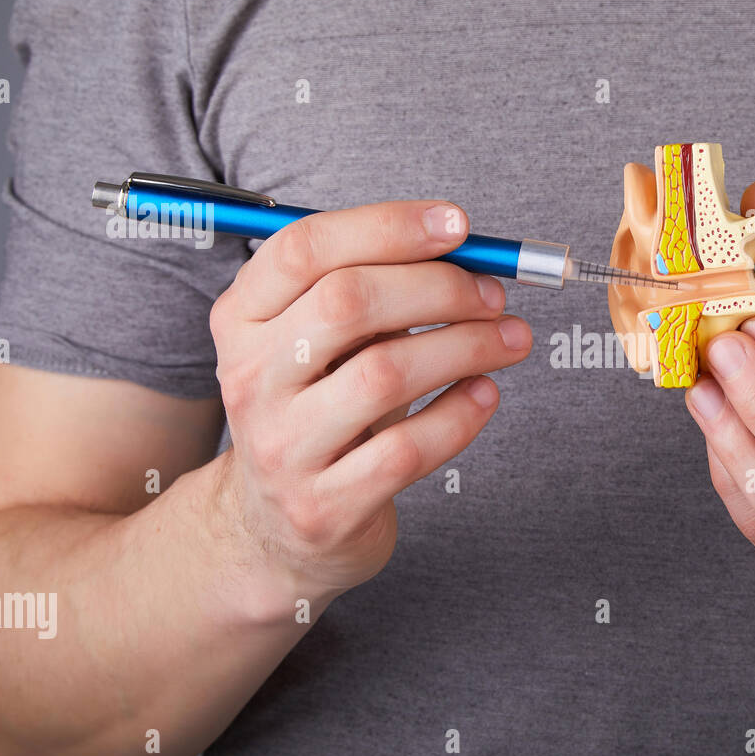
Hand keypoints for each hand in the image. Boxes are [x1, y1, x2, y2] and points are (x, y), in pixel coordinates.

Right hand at [207, 200, 531, 593]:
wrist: (276, 530)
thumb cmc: (320, 412)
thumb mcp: (323, 345)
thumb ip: (375, 293)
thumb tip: (467, 253)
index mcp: (242, 319)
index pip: (305, 248)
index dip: (388, 226)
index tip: (458, 225)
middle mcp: (250, 378)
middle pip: (349, 302)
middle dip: (440, 287)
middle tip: (494, 296)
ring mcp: (283, 447)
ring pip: (386, 373)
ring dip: (467, 347)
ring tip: (512, 340)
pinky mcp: (325, 506)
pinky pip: (408, 449)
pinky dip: (461, 414)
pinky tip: (486, 394)